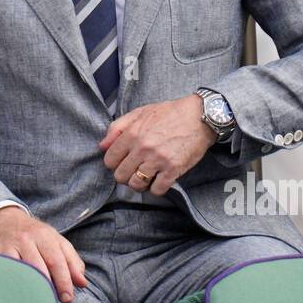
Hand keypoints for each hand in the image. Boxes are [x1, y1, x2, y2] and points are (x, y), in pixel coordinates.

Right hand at [0, 206, 88, 302]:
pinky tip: (17, 295)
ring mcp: (7, 246)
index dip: (63, 281)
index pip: (56, 261)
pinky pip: (2, 273)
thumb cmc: (36, 237)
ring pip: (19, 271)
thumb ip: (72, 262)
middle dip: (48, 287)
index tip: (68, 298)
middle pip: (38, 267)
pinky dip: (10, 284)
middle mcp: (25, 239)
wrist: (5, 222)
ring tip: (37, 301)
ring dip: (29, 288)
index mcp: (44, 236)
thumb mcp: (57, 242)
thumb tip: (82, 283)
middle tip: (54, 302)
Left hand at [99, 95, 214, 196]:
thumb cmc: (169, 113)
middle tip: (134, 171)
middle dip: (125, 176)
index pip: (109, 160)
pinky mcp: (173, 169)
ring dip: (139, 184)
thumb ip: (117, 128)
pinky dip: (156, 189)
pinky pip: (157, 190)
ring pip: (136, 185)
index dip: (114, 164)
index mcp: (132, 134)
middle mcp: (142, 148)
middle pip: (120, 176)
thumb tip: (102, 146)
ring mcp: (158, 160)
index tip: (122, 163)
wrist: (199, 116)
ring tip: (146, 177)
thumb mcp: (140, 113)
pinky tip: (159, 180)